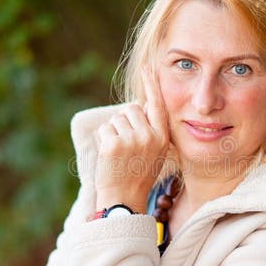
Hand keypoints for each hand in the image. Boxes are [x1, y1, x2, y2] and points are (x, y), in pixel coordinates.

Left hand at [95, 69, 169, 213]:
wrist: (124, 200)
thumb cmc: (137, 175)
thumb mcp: (154, 152)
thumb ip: (150, 130)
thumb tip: (137, 106)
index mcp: (162, 137)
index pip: (157, 104)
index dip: (151, 83)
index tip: (147, 65)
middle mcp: (150, 136)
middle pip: (131, 109)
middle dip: (124, 122)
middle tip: (125, 146)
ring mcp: (132, 140)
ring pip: (116, 119)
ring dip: (113, 132)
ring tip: (119, 153)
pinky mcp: (114, 144)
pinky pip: (105, 128)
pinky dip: (103, 139)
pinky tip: (110, 156)